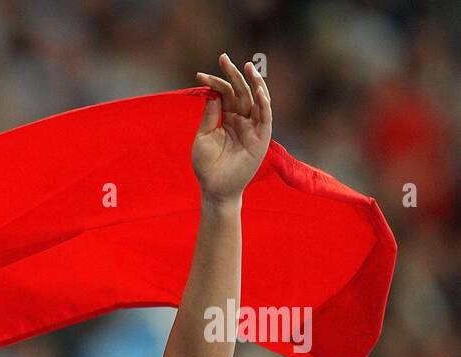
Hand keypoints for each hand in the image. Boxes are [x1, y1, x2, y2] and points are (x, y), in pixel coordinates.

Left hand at [193, 52, 271, 204]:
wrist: (214, 188)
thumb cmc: (207, 166)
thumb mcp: (204, 136)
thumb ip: (210, 115)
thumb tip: (213, 92)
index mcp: (228, 118)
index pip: (224, 94)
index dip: (215, 82)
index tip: (200, 75)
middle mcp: (242, 119)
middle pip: (240, 91)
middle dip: (234, 74)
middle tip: (223, 58)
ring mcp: (253, 127)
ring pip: (257, 100)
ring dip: (254, 83)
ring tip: (248, 67)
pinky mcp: (261, 138)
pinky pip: (265, 117)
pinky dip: (263, 104)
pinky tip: (259, 91)